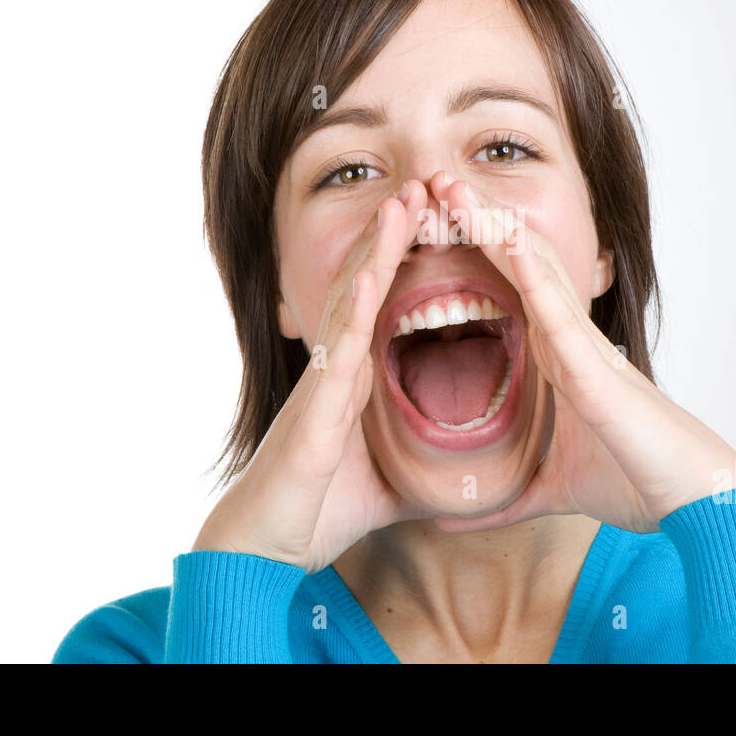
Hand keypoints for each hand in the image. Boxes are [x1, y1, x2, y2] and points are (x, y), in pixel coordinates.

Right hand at [191, 181, 429, 573]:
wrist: (265, 550)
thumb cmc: (320, 513)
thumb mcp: (393, 483)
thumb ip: (425, 468)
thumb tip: (470, 476)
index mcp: (357, 380)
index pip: (386, 305)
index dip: (407, 262)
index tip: (435, 222)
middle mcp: (339, 369)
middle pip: (368, 287)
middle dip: (394, 235)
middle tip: (422, 186)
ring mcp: (324, 383)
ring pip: (353, 301)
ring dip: (378, 250)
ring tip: (403, 202)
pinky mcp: (315, 408)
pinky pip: (339, 348)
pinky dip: (356, 306)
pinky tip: (375, 271)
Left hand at [427, 171, 735, 534]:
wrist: (691, 499)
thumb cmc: (633, 483)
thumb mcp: (547, 493)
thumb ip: (498, 502)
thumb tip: (446, 517)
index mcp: (555, 360)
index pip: (505, 293)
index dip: (471, 256)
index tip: (431, 228)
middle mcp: (566, 340)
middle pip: (514, 265)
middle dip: (474, 222)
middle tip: (434, 181)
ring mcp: (581, 344)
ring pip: (531, 269)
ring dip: (490, 226)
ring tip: (452, 186)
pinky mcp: (592, 364)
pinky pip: (553, 307)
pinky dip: (526, 269)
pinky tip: (498, 236)